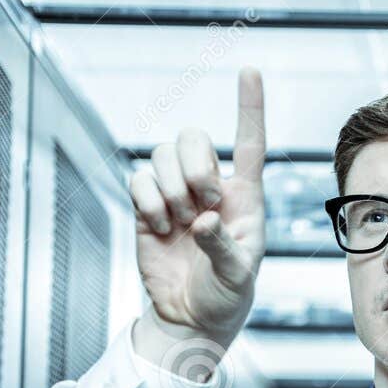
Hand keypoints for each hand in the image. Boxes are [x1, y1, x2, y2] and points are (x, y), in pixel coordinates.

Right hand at [128, 66, 265, 363]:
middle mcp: (210, 187)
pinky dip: (147, 200)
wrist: (190, 316)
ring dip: (170, 187)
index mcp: (245, 197)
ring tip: (179, 223)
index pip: (250, 144)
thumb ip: (224, 246)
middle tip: (203, 202)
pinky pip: (138, 179)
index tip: (249, 70)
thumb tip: (205, 220)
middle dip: (195, 165)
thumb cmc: (225, 295)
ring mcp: (176, 194)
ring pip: (161, 154)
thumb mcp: (237, 276)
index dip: (249, 107)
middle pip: (193, 137)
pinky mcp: (147, 206)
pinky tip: (160, 227)